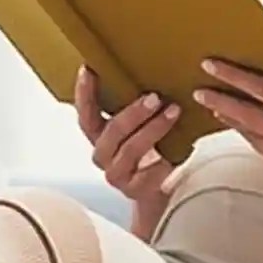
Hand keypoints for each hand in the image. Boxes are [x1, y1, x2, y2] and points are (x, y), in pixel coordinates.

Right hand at [74, 65, 181, 214]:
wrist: (156, 193)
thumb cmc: (149, 152)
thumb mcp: (139, 128)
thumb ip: (138, 109)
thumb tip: (154, 72)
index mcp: (99, 136)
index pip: (86, 114)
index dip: (84, 93)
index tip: (89, 69)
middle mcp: (103, 155)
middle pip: (111, 131)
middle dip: (133, 113)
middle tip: (155, 97)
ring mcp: (117, 174)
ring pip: (130, 150)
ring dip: (153, 129)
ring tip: (174, 112)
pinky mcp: (134, 190)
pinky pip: (147, 175)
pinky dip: (161, 162)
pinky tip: (179, 151)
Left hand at [193, 58, 262, 215]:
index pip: (261, 88)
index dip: (233, 76)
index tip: (212, 65)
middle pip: (247, 115)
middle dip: (220, 101)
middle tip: (199, 89)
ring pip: (253, 137)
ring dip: (234, 122)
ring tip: (217, 109)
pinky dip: (256, 141)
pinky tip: (248, 134)